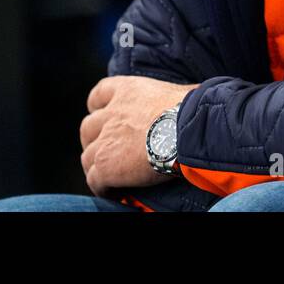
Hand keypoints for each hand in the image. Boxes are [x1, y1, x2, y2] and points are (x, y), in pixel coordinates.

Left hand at [79, 75, 197, 197]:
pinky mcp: (105, 165)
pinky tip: (115, 192)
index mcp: (129, 90)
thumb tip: (194, 100)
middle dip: (94, 140)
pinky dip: (102, 188)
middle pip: (88, 128)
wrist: (190, 130)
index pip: (99, 95)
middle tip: (108, 152)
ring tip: (111, 178)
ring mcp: (106, 140)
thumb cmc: (196, 110)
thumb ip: (175, 98)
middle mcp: (112, 113)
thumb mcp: (181, 93)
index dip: (99, 108)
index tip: (105, 117)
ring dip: (97, 167)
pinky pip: (94, 180)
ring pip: (88, 157)